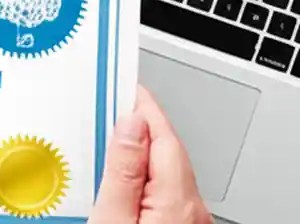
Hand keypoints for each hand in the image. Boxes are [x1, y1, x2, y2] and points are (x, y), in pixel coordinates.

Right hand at [90, 86, 211, 223]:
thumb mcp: (111, 220)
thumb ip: (123, 173)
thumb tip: (131, 125)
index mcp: (179, 202)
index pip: (164, 136)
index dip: (142, 109)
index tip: (122, 88)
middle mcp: (193, 212)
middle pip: (167, 155)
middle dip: (137, 134)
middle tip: (106, 117)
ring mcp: (191, 222)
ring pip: (166, 176)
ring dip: (139, 161)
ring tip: (106, 154)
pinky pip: (165, 197)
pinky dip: (145, 185)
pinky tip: (122, 188)